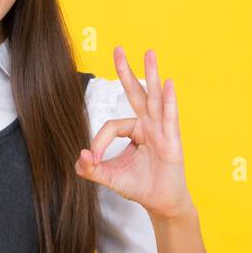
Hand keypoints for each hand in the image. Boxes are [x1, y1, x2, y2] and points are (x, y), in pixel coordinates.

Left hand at [74, 46, 195, 219]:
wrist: (160, 203)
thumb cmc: (139, 186)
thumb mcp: (109, 177)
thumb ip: (91, 168)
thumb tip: (79, 156)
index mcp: (134, 130)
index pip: (113, 126)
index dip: (100, 141)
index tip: (93, 158)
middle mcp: (148, 125)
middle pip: (135, 93)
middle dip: (126, 71)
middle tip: (117, 49)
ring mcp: (161, 130)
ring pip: (153, 98)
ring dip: (151, 75)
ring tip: (149, 53)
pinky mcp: (172, 140)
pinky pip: (169, 116)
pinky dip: (169, 100)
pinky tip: (168, 83)